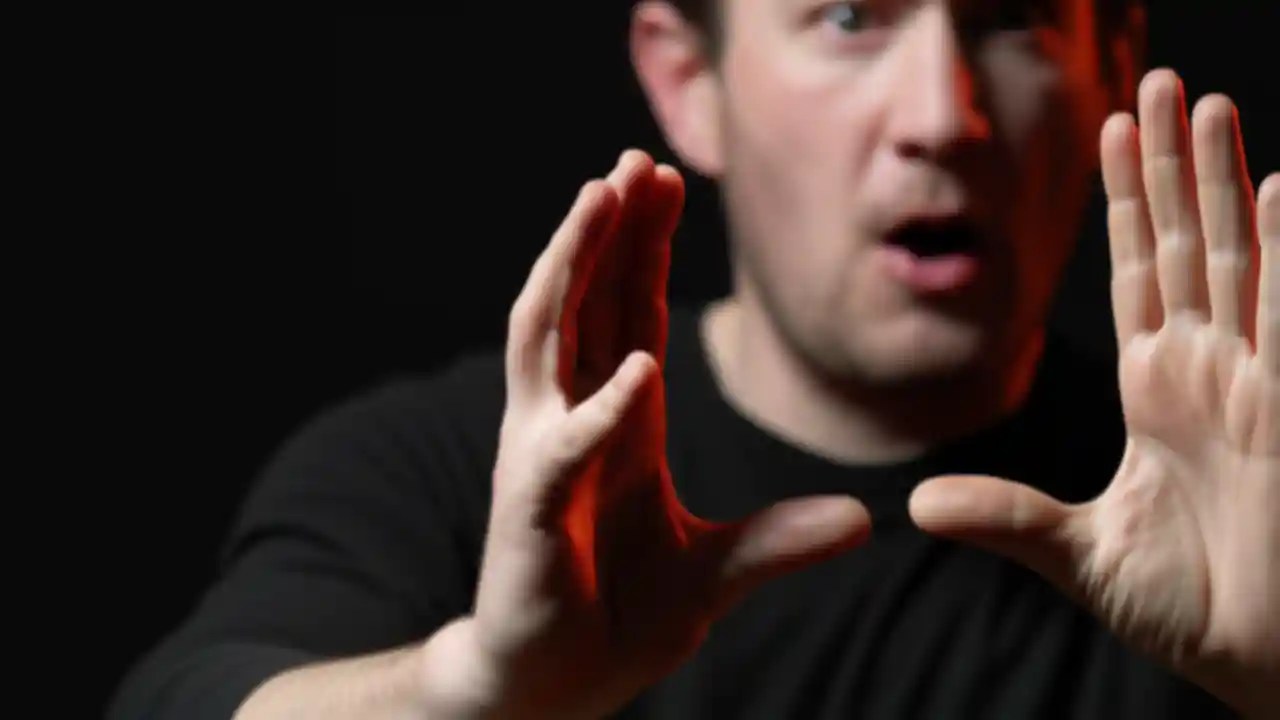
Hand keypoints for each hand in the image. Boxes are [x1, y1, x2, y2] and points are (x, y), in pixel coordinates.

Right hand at [454, 150, 870, 719]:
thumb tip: (864, 520)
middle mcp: (570, 422)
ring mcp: (543, 458)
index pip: (629, 314)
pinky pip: (568, 446)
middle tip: (634, 158)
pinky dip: (604, 408)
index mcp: (616, 424)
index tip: (668, 179)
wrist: (555, 685)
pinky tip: (641, 369)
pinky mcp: (531, 509)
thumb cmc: (615, 619)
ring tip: (600, 201)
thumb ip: (781, 541)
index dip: (644, 246)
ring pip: (549, 339)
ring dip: (574, 268)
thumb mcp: (717, 575)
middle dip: (606, 228)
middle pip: (586, 302)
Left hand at [907, 69, 1278, 716]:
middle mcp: (1209, 373)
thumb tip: (917, 502)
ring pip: (1239, 260)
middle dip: (1175, 165)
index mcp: (1158, 391)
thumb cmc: (1188, 610)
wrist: (1259, 665)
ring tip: (1210, 104)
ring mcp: (1257, 385)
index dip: (1129, 203)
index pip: (1142, 273)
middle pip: (1189, 243)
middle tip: (1164, 82)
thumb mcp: (1077, 555)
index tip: (1114, 131)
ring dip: (1226, 182)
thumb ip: (1006, 517)